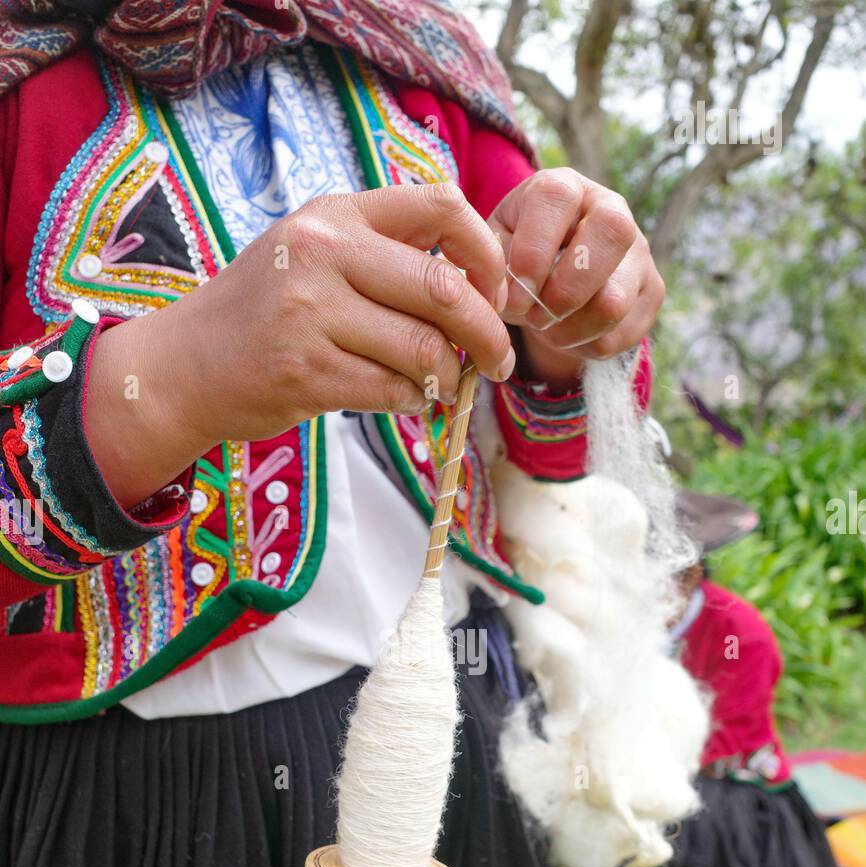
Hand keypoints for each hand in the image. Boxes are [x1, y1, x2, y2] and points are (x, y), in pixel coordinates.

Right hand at [87, 182, 512, 507]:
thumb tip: (481, 289)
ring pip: (424, 349)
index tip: (497, 292)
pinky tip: (404, 400)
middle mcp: (323, 251)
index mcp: (336, 213)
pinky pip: (393, 391)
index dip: (487, 252)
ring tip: (438, 384)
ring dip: (447, 377)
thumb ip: (384, 256)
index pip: (442, 205)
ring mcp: (310, 312)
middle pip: (444, 289)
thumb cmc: (263, 313)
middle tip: (498, 361)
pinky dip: (413, 402)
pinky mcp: (305, 371)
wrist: (182, 366)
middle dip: (487, 334)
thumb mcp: (314, 254)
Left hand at [487, 168, 663, 386]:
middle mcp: (611, 208)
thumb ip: (496, 263)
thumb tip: (512, 294)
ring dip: (569, 330)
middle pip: (612, 235)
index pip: (558, 200)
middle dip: (564, 292)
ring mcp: (639, 251)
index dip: (533, 252)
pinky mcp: (651, 291)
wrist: (552, 279)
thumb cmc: (518, 256)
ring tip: (546, 327)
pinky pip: (619, 335)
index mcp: (565, 187)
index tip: (515, 295)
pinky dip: (584, 346)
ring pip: (614, 300)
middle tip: (535, 316)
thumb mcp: (496, 250)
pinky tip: (569, 334)